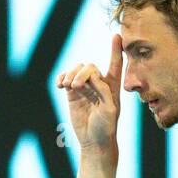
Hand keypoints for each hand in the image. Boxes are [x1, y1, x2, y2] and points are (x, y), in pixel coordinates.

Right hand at [56, 34, 122, 153]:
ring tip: (67, 86)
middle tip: (77, 86)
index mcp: (112, 87)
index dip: (115, 50)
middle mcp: (99, 84)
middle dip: (82, 73)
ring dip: (71, 74)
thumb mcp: (110, 109)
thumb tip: (91, 76)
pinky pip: (65, 78)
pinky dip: (62, 78)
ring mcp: (85, 88)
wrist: (93, 141)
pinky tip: (60, 85)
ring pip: (76, 70)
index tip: (118, 36)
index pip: (115, 64)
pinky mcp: (72, 93)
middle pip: (90, 67)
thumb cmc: (106, 127)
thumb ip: (103, 90)